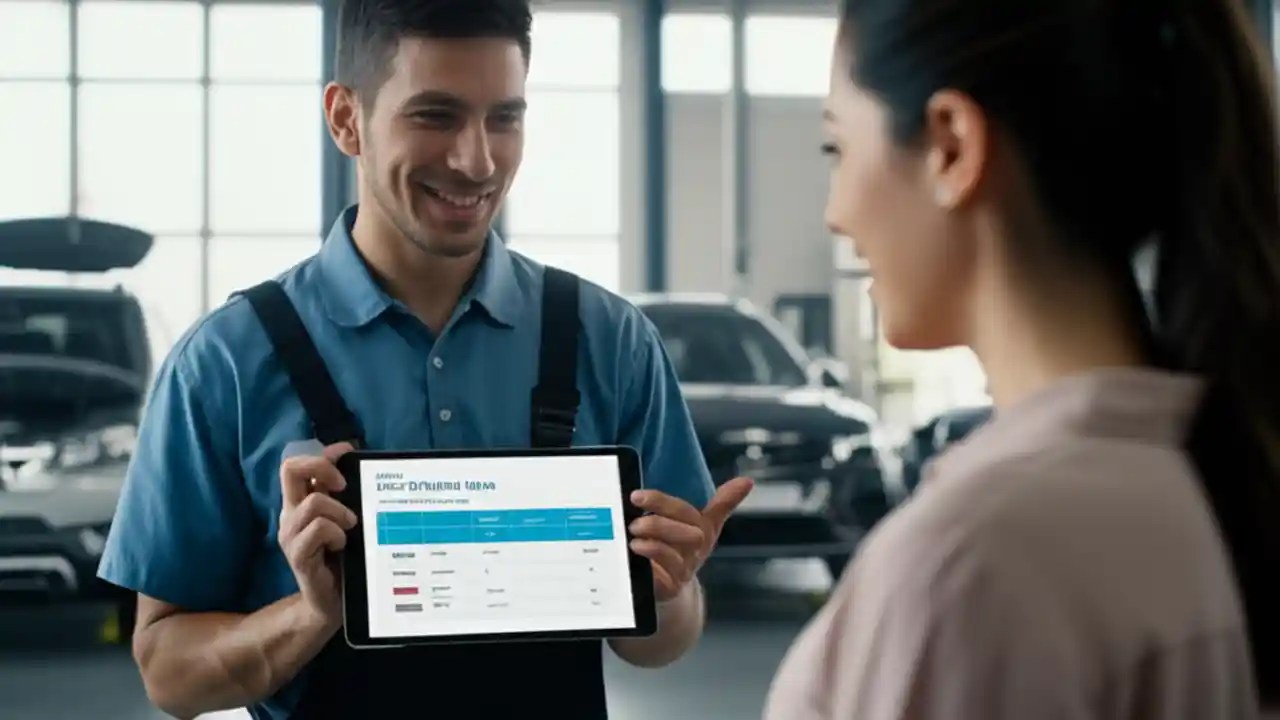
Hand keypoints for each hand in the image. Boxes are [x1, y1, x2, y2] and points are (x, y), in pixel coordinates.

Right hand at [277, 442, 357, 634]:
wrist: (331, 603)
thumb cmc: (343, 558)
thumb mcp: (348, 522)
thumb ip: (348, 497)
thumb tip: (361, 465)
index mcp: (301, 502)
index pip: (298, 464)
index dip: (323, 453)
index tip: (349, 453)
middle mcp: (291, 514)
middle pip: (290, 468)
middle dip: (321, 467)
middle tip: (344, 486)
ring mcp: (291, 535)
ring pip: (312, 502)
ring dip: (339, 511)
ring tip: (351, 526)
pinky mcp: (297, 556)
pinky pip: (317, 529)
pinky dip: (336, 533)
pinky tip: (343, 545)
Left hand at [628, 477, 754, 601]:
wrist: (672, 590)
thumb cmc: (684, 550)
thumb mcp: (701, 525)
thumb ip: (723, 502)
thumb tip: (748, 481)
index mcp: (702, 531)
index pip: (687, 512)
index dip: (663, 502)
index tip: (637, 496)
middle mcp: (695, 552)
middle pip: (688, 535)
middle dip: (659, 524)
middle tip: (634, 521)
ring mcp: (682, 572)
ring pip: (672, 557)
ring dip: (652, 545)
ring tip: (633, 537)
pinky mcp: (669, 590)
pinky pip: (661, 579)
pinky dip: (648, 565)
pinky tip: (634, 555)